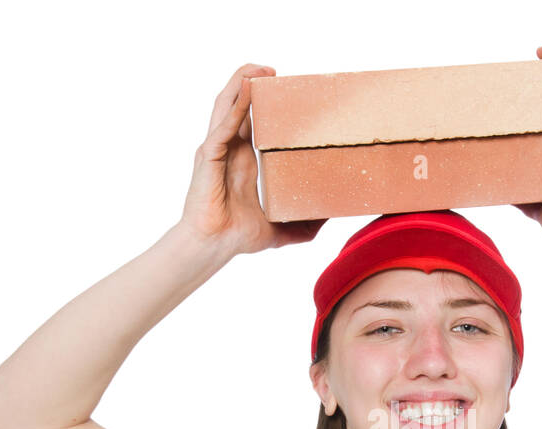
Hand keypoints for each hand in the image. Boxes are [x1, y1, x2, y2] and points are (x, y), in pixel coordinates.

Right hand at [179, 64, 327, 254]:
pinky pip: (223, 125)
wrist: (214, 248)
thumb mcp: (283, 230)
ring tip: (258, 68)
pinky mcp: (209, 156)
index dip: (263, 103)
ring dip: (240, 83)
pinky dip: (235, 106)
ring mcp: (217, 150)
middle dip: (251, 83)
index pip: (252, 122)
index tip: (282, 88)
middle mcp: (228, 150)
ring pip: (226, 106)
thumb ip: (307, 225)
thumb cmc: (238, 236)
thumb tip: (332, 218)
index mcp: (243, 160)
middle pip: (238, 106)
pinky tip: (246, 89)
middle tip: (273, 70)